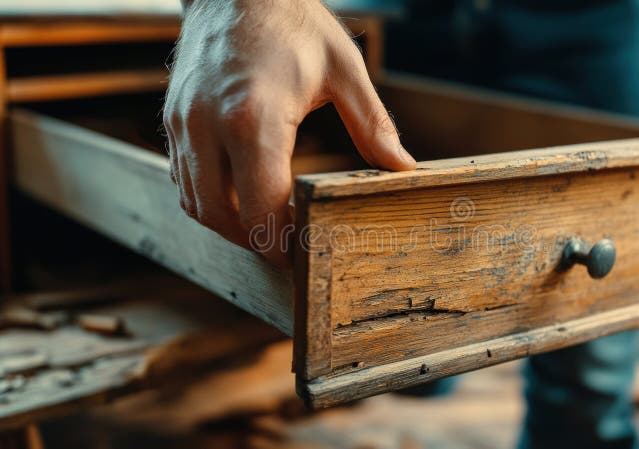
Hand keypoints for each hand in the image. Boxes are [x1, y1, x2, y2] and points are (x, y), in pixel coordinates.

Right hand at [164, 0, 415, 266]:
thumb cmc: (292, 21)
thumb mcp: (343, 68)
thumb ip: (372, 124)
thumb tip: (403, 168)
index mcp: (254, 116)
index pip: (261, 207)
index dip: (283, 241)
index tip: (304, 254)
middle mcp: (209, 124)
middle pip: (223, 217)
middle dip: (257, 241)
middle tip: (289, 249)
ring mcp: (184, 123)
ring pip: (196, 204)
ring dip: (230, 225)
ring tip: (266, 228)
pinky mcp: (174, 119)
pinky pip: (183, 179)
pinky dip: (210, 200)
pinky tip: (240, 196)